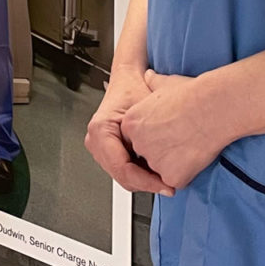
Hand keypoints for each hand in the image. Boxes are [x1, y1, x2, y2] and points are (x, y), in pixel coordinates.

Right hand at [85, 67, 174, 195]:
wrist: (128, 79)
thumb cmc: (135, 88)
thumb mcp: (146, 109)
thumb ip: (152, 135)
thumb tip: (166, 163)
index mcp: (101, 129)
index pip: (122, 168)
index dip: (146, 181)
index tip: (165, 186)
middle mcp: (95, 140)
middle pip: (121, 176)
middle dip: (146, 183)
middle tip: (169, 186)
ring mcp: (98, 147)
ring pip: (122, 177)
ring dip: (143, 180)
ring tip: (164, 178)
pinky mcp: (105, 151)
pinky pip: (123, 170)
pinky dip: (140, 173)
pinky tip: (155, 169)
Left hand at [119, 70, 222, 190]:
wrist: (213, 107)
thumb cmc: (194, 95)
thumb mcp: (166, 83)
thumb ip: (152, 82)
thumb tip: (149, 76)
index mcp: (132, 122)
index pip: (136, 138)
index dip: (154, 136)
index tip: (168, 131)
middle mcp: (138, 143)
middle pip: (146, 155)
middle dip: (161, 151)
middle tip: (181, 138)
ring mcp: (154, 162)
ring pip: (161, 169)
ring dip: (174, 163)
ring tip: (190, 144)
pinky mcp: (171, 176)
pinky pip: (177, 180)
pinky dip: (187, 173)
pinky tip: (196, 155)